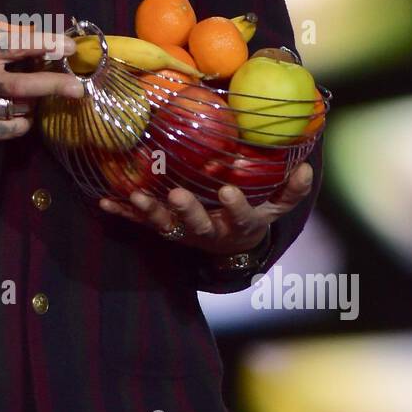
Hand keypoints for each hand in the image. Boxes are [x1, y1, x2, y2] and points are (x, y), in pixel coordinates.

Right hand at [0, 21, 84, 146]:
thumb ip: (4, 40)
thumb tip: (44, 37)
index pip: (15, 45)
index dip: (45, 45)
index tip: (70, 47)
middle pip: (22, 84)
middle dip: (53, 85)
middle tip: (76, 88)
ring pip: (19, 107)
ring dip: (32, 103)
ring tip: (31, 98)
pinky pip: (10, 129)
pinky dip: (22, 123)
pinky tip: (20, 116)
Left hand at [98, 161, 314, 254]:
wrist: (231, 245)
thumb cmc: (255, 214)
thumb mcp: (277, 206)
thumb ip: (291, 190)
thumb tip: (307, 166)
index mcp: (240, 224)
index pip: (242, 216)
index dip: (235, 206)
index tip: (229, 190)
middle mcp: (210, 232)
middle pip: (198, 226)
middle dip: (187, 211)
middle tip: (176, 195)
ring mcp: (185, 233)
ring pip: (166, 226)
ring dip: (150, 212)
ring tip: (136, 196)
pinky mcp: (165, 230)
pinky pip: (141, 223)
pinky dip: (123, 213)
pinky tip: (103, 201)